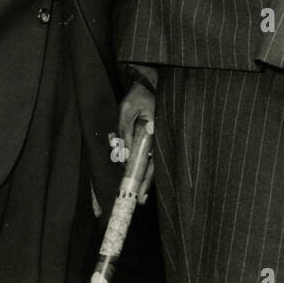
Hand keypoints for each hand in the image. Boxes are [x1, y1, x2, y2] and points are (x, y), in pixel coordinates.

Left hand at [112, 82, 154, 204]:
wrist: (148, 82)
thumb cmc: (137, 95)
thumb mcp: (126, 111)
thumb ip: (125, 131)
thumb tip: (124, 155)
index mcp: (155, 132)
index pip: (151, 161)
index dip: (145, 178)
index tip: (140, 193)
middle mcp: (159, 138)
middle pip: (153, 166)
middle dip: (146, 183)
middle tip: (140, 200)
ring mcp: (158, 137)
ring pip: (153, 162)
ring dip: (146, 176)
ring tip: (139, 194)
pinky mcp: (155, 135)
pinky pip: (150, 153)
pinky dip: (145, 165)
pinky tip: (140, 175)